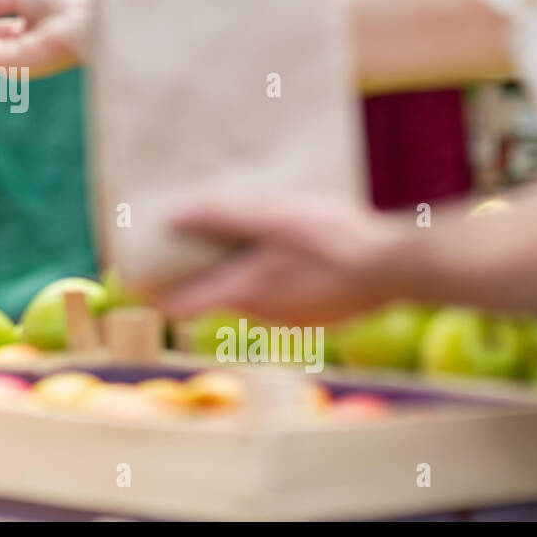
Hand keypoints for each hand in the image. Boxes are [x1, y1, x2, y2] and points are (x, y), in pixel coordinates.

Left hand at [160, 197, 415, 324]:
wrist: (401, 266)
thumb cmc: (332, 237)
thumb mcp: (272, 216)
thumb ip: (223, 217)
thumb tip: (173, 216)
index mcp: (245, 292)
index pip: (182, 303)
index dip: (155, 291)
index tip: (135, 278)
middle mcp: (265, 315)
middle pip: (217, 297)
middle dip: (201, 274)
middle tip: (189, 245)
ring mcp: (296, 320)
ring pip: (254, 298)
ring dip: (242, 275)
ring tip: (241, 241)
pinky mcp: (323, 316)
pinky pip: (286, 299)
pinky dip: (276, 280)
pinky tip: (291, 255)